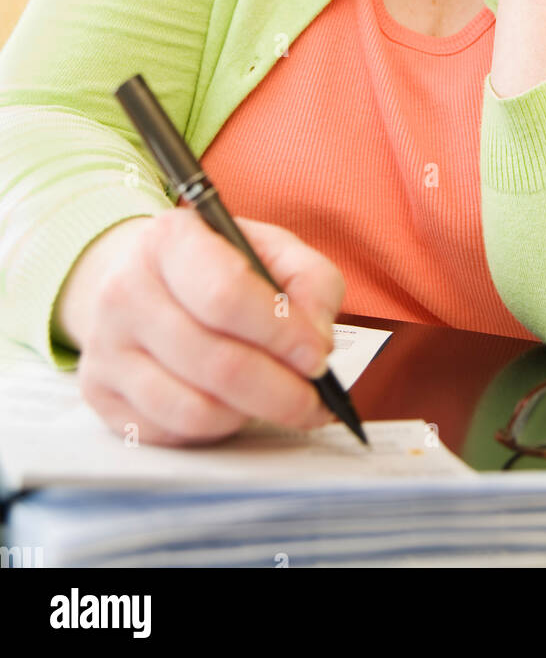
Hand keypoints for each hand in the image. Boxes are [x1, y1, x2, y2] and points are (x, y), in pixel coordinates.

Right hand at [73, 208, 345, 445]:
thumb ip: (311, 283)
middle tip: (313, 400)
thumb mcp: (272, 249)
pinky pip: (171, 434)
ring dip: (251, 414)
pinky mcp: (100, 393)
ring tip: (274, 399)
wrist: (140, 277)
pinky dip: (217, 429)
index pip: (227, 296)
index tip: (317, 356)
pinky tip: (234, 407)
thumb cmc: (217, 266)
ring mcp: (106, 345)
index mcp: (169, 238)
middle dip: (281, 392)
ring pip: (195, 409)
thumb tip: (316, 343)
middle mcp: (125, 290)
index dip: (282, 334)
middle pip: (216, 363)